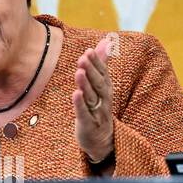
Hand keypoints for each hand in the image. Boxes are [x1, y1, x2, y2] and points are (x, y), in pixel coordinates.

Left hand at [74, 35, 114, 163]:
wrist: (102, 141)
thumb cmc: (98, 109)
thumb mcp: (101, 86)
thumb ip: (102, 63)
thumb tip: (107, 41)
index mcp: (106, 90)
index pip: (103, 74)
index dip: (97, 63)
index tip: (89, 51)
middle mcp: (104, 100)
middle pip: (98, 84)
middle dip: (92, 71)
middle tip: (84, 57)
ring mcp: (97, 113)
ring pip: (92, 97)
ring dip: (86, 85)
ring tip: (79, 72)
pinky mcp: (88, 125)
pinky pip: (84, 114)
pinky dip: (80, 105)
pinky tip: (76, 94)